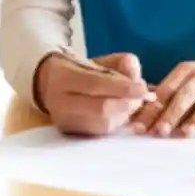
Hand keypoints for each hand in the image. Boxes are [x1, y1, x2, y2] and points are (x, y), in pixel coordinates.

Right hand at [36, 52, 153, 135]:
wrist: (51, 86)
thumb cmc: (81, 71)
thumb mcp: (101, 60)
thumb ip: (123, 63)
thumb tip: (139, 81)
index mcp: (63, 77)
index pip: (96, 84)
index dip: (123, 88)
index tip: (143, 89)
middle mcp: (60, 102)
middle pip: (101, 109)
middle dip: (127, 104)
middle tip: (141, 98)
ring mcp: (65, 122)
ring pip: (103, 125)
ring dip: (124, 116)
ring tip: (132, 105)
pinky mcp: (72, 135)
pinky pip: (101, 134)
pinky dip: (118, 125)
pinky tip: (124, 116)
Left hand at [131, 58, 194, 137]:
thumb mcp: (189, 83)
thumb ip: (169, 99)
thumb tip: (141, 121)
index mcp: (188, 70)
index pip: (167, 89)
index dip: (153, 108)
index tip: (140, 127)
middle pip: (188, 93)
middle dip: (173, 112)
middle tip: (161, 131)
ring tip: (187, 133)